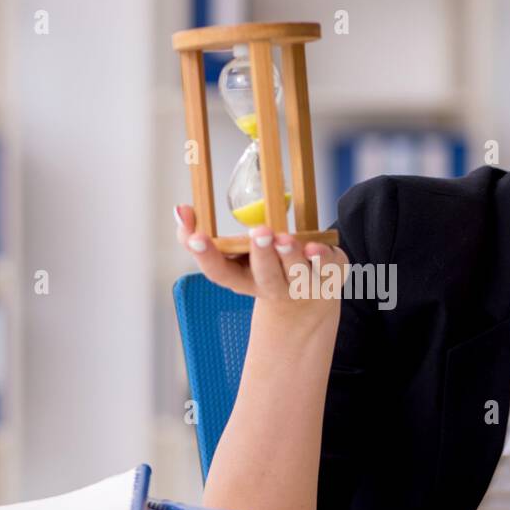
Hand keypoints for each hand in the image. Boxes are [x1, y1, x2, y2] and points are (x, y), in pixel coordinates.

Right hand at [173, 204, 349, 329]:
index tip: (197, 236)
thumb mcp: (231, 253)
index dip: (206, 256)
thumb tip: (180, 209)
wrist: (305, 299)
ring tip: (285, 237)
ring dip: (292, 255)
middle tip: (259, 232)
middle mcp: (273, 288)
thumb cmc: (260, 267)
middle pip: (266, 276)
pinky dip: (324, 259)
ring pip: (299, 274)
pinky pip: (329, 269)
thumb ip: (197, 233)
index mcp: (243, 280)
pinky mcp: (330, 279)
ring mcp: (303, 287)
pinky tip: (317, 246)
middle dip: (262, 255)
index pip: (220, 273)